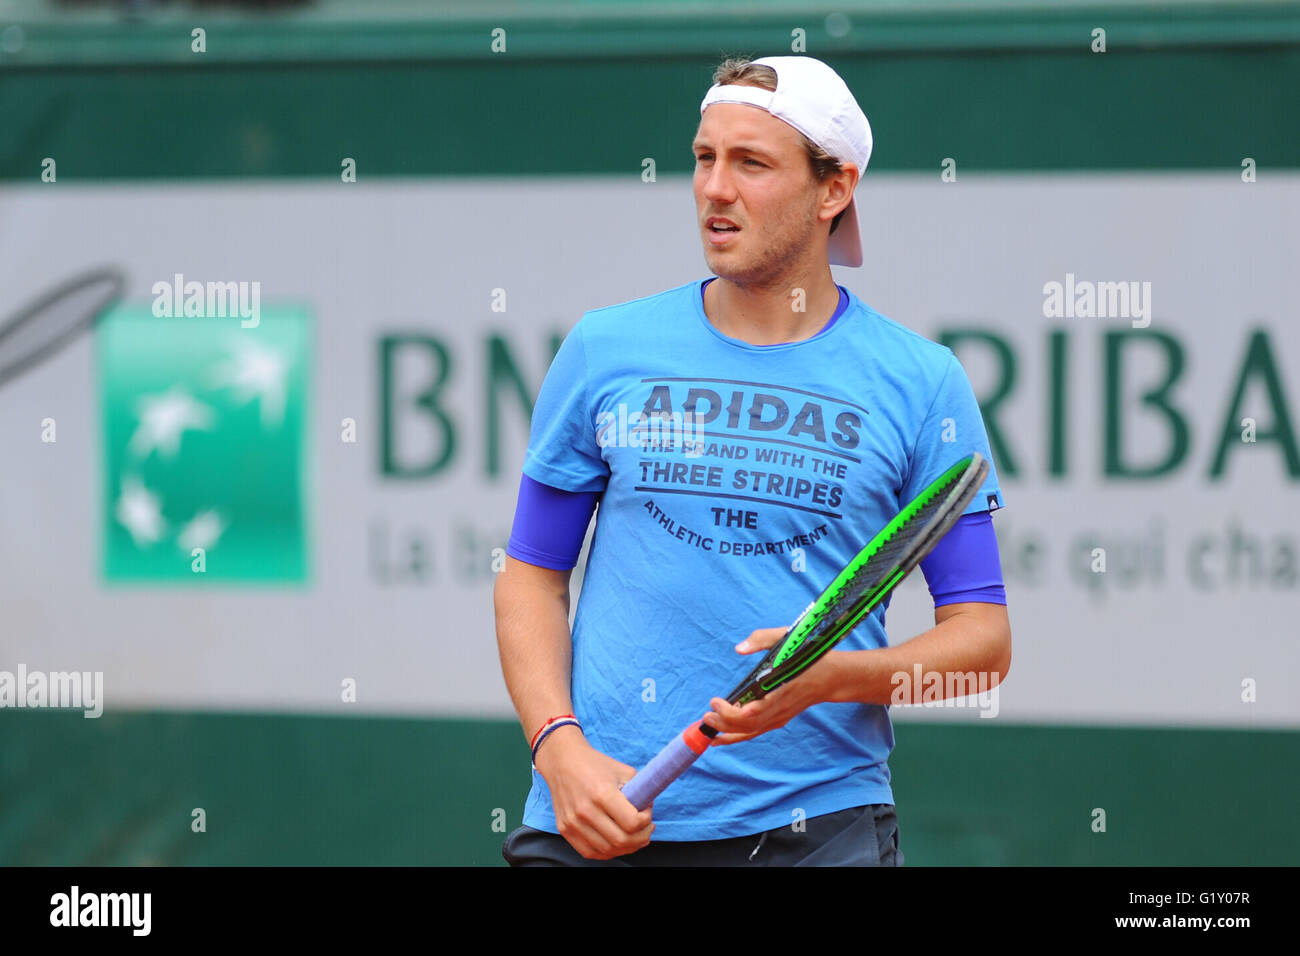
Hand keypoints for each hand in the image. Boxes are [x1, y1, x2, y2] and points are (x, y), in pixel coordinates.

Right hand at [533, 725, 654, 859]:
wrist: (562, 762)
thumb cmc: (596, 764)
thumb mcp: (623, 771)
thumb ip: (639, 791)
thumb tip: (648, 811)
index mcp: (602, 793)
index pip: (632, 822)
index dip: (646, 822)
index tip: (647, 815)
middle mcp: (585, 810)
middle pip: (621, 840)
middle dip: (641, 838)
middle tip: (647, 830)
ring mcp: (573, 822)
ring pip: (607, 850)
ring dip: (626, 848)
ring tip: (634, 838)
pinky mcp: (564, 829)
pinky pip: (589, 852)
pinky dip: (607, 852)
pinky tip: (616, 843)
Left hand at [703, 627, 836, 745]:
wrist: (833, 677)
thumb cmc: (808, 654)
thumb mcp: (788, 637)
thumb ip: (763, 639)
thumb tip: (739, 648)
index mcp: (784, 688)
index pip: (758, 709)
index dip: (735, 711)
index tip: (716, 701)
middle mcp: (782, 707)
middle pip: (750, 724)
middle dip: (725, 722)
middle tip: (706, 714)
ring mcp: (781, 716)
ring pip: (752, 732)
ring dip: (728, 733)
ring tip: (706, 727)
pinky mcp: (778, 719)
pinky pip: (756, 732)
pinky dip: (736, 737)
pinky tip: (719, 737)